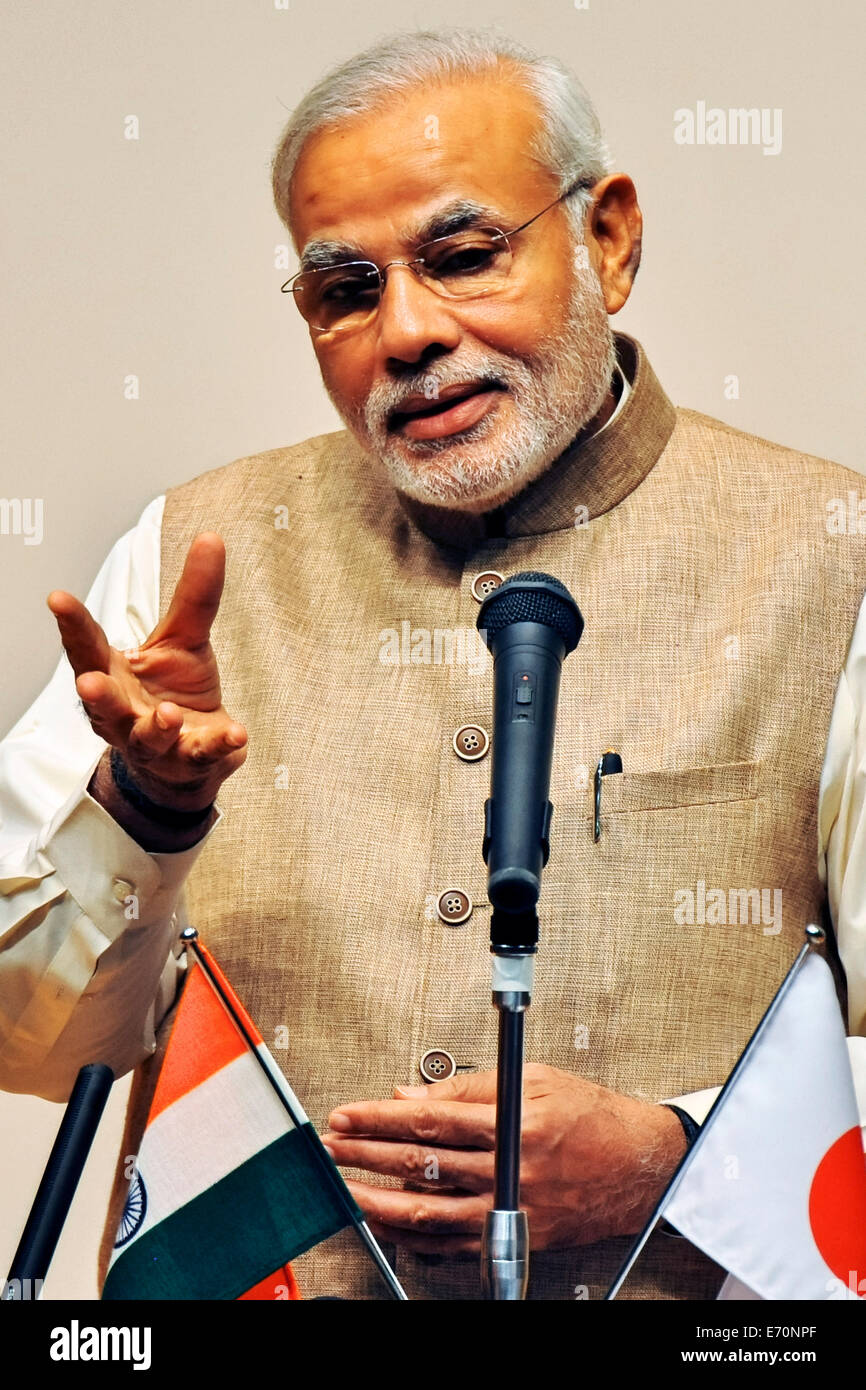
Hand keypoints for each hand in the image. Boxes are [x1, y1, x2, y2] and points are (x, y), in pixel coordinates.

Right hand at [48, 532, 246, 811]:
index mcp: (114, 675)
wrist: (191, 758)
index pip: (87, 648)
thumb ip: (195, 593)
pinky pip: (200, 755)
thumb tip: (211, 537)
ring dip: (155, 727)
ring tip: (168, 714)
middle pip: (103, 704)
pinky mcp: (188, 762)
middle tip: (89, 682)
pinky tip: (236, 733)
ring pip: (146, 739)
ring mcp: (153, 743)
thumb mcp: (185, 637)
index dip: (72, 625)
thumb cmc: (176, 693)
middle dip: (96, 695)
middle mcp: (124, 713)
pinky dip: (217, 745)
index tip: (58, 598)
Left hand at [322, 1063, 686, 1256]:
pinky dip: (415, 1236)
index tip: (348, 1115)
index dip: (379, 1117)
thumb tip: (412, 1094)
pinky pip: (453, 1243)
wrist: (641, 1168)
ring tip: (347, 1190)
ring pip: (430, 1211)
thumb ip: (469, 1086)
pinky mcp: (514, 1235)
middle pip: (421, 1162)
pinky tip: (390, 1224)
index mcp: (513, 1123)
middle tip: (332, 1148)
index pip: (429, 1117)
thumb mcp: (536, 1078)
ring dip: (380, 1201)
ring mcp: (510, 1209)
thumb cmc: (593, 1117)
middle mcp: (509, 1170)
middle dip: (366, 1154)